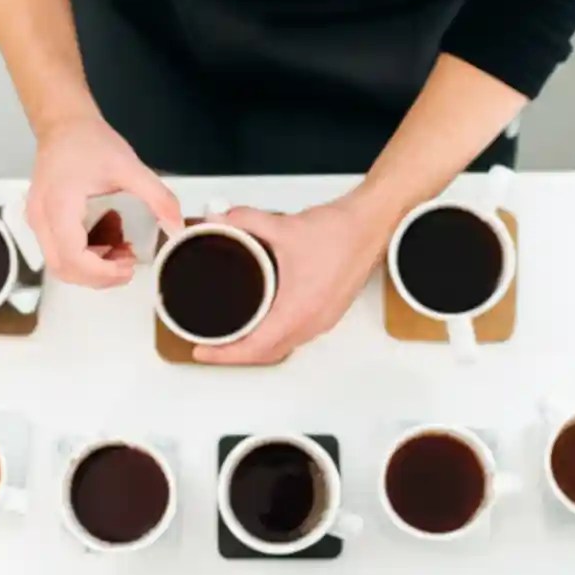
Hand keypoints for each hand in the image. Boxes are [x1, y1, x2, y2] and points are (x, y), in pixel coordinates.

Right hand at [27, 115, 183, 287]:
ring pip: (62, 264)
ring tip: (123, 247)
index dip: (102, 272)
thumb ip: (158, 198)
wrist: (65, 124)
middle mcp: (42, 217)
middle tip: (129, 264)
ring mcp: (38, 221)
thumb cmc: (89, 142)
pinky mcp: (43, 221)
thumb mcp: (130, 168)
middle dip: (99, 275)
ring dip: (94, 266)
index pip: (73, 257)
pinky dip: (88, 255)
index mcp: (60, 205)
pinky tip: (110, 236)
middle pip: (64, 268)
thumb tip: (176, 227)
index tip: (128, 267)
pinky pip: (62, 252)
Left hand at [194, 193, 398, 364]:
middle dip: (235, 354)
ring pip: (283, 347)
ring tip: (231, 336)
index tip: (203, 351)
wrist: (371, 225)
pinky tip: (263, 323)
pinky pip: (297, 336)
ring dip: (257, 347)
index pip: (255, 347)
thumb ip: (245, 221)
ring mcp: (323, 321)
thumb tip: (218, 220)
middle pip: (267, 354)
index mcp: (298, 310)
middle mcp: (312, 322)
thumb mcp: (283, 226)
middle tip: (210, 346)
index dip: (224, 354)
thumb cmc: (340, 232)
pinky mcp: (328, 313)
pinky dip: (275, 337)